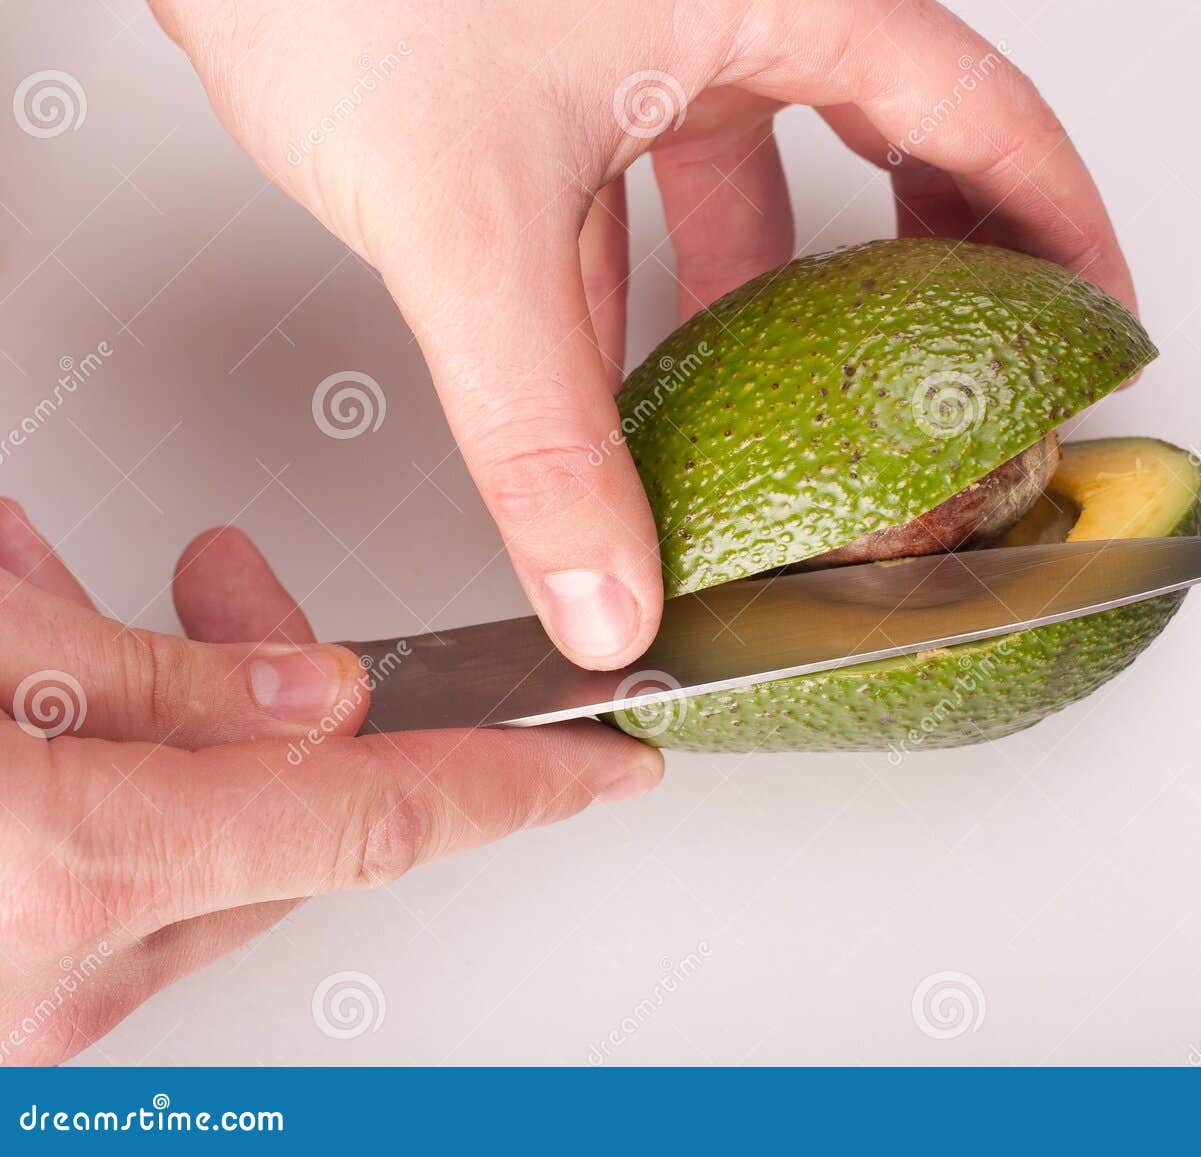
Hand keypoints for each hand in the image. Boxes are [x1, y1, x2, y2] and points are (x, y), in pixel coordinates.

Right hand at [0, 502, 660, 1065]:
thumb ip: (168, 680)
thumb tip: (320, 701)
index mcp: (85, 866)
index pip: (386, 817)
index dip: (520, 781)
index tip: (614, 762)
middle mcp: (68, 961)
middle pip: (297, 816)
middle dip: (298, 688)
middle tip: (238, 585)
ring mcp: (35, 985)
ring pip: (212, 834)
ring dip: (195, 709)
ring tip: (120, 611)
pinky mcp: (13, 977)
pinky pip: (130, 866)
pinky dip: (122, 766)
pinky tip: (66, 669)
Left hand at [149, 0, 1133, 669]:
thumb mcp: (469, 216)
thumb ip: (543, 427)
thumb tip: (606, 585)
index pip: (977, 111)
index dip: (1059, 224)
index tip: (1098, 317)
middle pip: (896, 130)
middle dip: (938, 258)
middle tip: (981, 362)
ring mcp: (645, 21)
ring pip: (762, 165)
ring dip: (783, 288)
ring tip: (813, 393)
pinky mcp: (566, 56)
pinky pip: (653, 178)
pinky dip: (660, 274)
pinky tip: (644, 364)